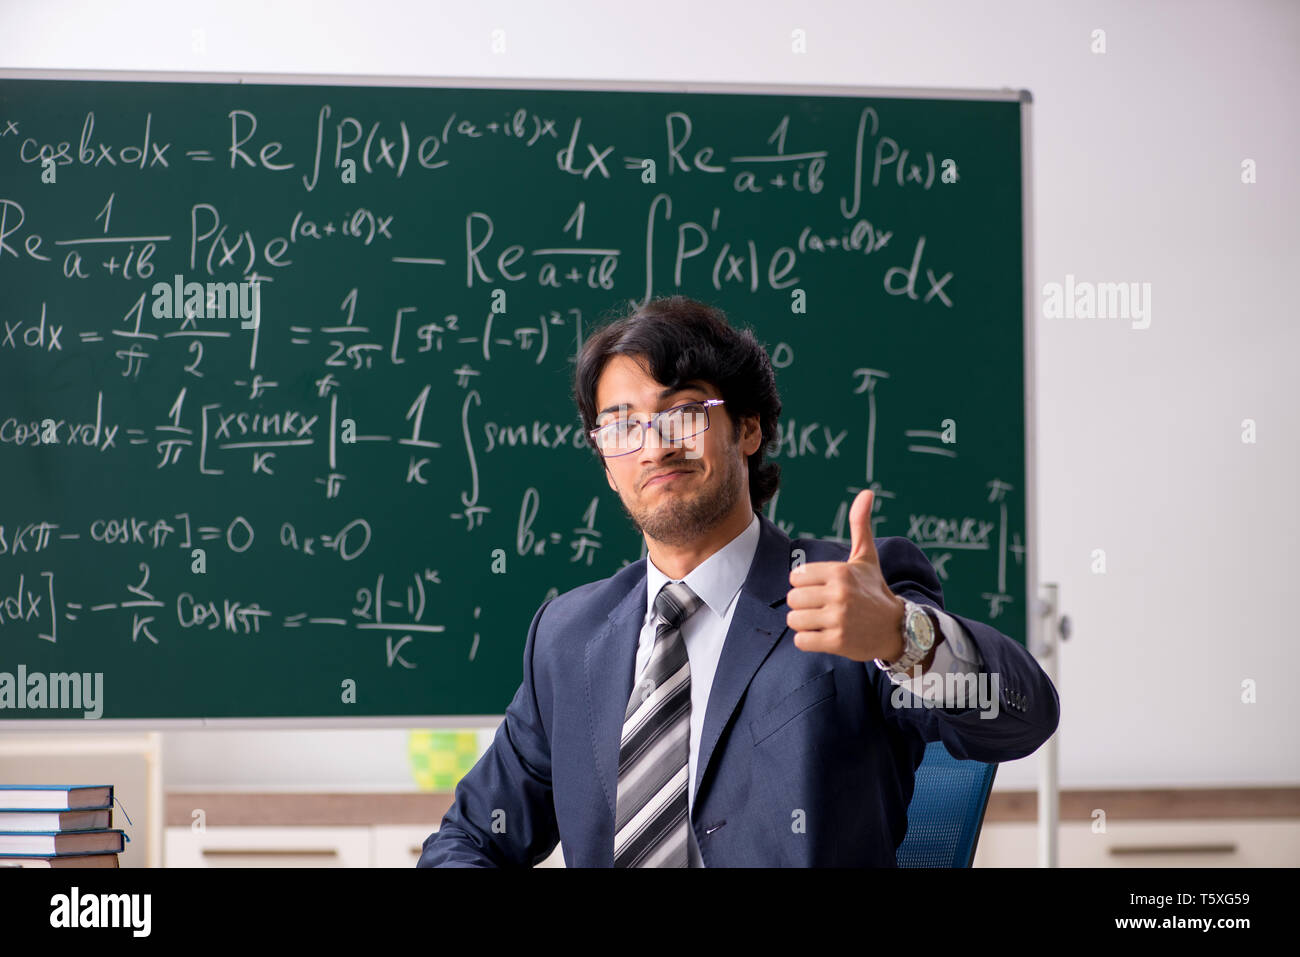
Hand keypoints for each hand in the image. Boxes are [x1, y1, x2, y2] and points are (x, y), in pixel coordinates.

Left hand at [786, 489, 906, 662]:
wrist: (896, 628)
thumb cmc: (874, 590)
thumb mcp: (866, 557)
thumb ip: (860, 525)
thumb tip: (866, 492)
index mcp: (840, 571)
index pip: (795, 577)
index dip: (805, 585)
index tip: (822, 589)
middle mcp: (839, 593)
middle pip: (792, 599)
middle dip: (803, 605)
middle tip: (822, 608)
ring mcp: (838, 619)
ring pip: (793, 620)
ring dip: (804, 623)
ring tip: (823, 621)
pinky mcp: (837, 641)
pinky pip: (801, 640)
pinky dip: (808, 640)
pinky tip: (824, 635)